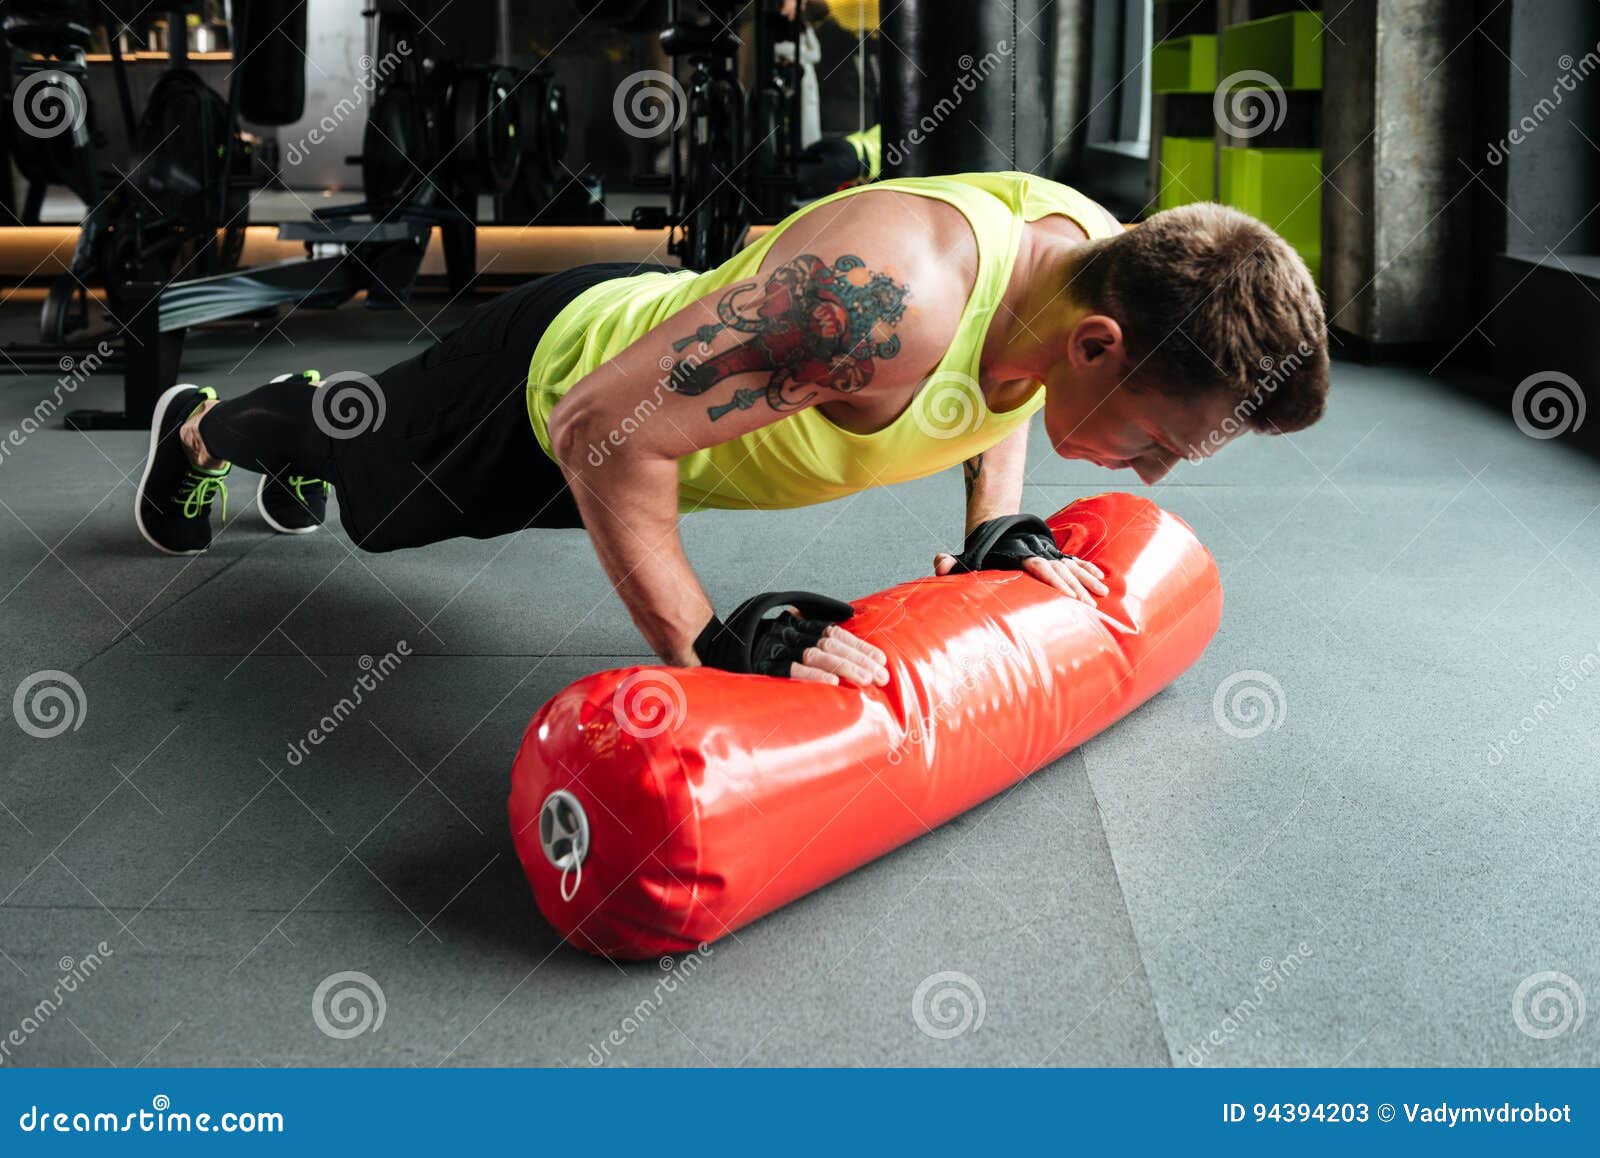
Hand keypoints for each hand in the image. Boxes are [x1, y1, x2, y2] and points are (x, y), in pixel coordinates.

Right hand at [694, 590, 889, 686]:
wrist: (707, 646)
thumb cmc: (748, 646)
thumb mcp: (781, 633)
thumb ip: (806, 633)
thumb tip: (843, 625)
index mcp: (794, 626)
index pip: (835, 634)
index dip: (860, 647)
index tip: (881, 661)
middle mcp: (787, 634)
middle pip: (832, 645)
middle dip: (860, 660)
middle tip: (881, 676)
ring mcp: (775, 650)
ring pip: (818, 656)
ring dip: (846, 669)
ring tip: (866, 681)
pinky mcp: (763, 667)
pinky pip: (792, 671)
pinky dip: (814, 677)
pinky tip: (834, 685)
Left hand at [933, 513, 1109, 604]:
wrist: (991, 528)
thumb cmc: (977, 552)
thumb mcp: (962, 557)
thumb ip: (950, 562)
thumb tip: (940, 563)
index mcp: (1017, 555)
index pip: (1038, 565)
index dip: (1053, 578)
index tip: (1068, 593)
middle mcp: (1035, 552)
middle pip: (1058, 568)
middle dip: (1076, 586)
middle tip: (1090, 605)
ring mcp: (1045, 552)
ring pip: (1069, 564)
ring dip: (1086, 578)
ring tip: (1103, 593)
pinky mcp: (1051, 555)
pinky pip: (1072, 561)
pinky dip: (1086, 568)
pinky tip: (1101, 578)